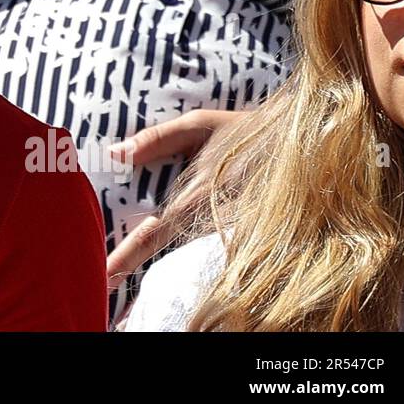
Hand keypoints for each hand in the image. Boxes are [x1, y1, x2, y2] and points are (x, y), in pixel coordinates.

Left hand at [105, 108, 246, 289]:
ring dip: (152, 253)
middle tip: (102, 278)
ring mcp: (228, 230)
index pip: (153, 233)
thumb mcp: (198, 125)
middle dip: (132, 261)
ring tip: (121, 271)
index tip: (105, 274)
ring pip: (184, 247)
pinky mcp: (242, 232)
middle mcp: (212, 220)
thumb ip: (157, 140)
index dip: (127, 256)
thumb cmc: (243, 133)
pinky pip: (204, 242)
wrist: (300, 146)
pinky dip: (182, 245)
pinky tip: (166, 246)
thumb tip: (116, 153)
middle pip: (164, 248)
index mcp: (196, 194)